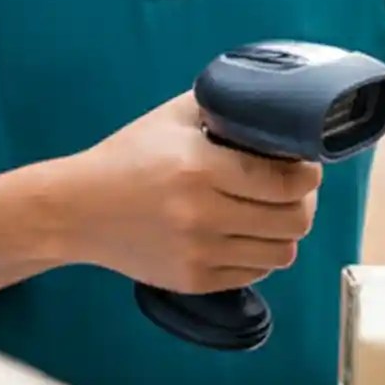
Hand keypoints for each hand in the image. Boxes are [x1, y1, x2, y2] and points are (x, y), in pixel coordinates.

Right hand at [56, 92, 322, 293]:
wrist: (74, 210)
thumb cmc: (129, 157)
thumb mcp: (174, 117)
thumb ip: (226, 106)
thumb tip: (276, 104)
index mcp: (200, 168)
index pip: (286, 182)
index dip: (310, 175)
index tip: (307, 167)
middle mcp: (202, 215)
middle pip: (294, 221)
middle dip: (305, 203)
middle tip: (296, 191)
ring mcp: (198, 253)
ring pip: (282, 253)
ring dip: (286, 232)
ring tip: (274, 213)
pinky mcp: (193, 280)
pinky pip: (256, 273)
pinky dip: (260, 254)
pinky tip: (246, 234)